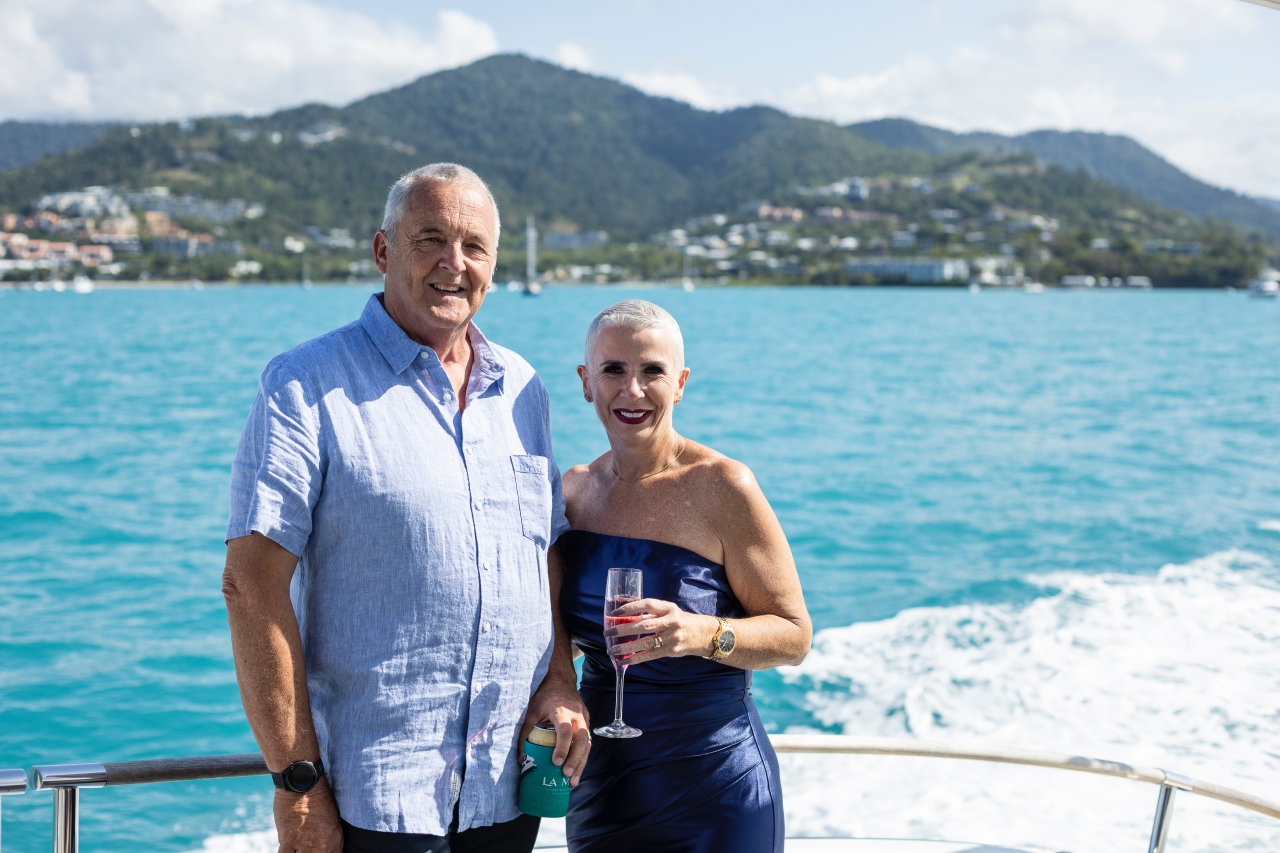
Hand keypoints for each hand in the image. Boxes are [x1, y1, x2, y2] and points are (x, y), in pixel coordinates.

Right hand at [274, 778, 342, 852]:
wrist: (303, 782)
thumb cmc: (318, 796)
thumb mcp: (333, 820)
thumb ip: (329, 839)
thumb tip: (324, 850)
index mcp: (335, 840)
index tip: (322, 851)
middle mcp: (322, 846)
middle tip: (309, 848)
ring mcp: (304, 845)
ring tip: (299, 847)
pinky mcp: (287, 841)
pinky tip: (289, 849)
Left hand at [522, 672, 591, 785]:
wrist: (561, 679)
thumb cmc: (545, 695)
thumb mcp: (531, 711)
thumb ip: (526, 733)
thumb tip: (521, 759)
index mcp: (562, 711)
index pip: (565, 731)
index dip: (562, 748)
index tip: (556, 763)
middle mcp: (577, 715)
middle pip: (582, 740)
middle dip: (575, 760)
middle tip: (567, 776)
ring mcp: (584, 718)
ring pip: (588, 743)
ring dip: (581, 763)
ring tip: (573, 781)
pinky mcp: (587, 722)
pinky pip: (587, 741)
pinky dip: (582, 756)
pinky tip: (576, 769)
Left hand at [604, 598, 718, 664]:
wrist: (702, 634)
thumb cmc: (681, 620)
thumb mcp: (669, 611)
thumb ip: (651, 613)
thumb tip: (625, 617)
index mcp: (669, 608)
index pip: (648, 605)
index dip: (631, 608)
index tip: (615, 613)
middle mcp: (672, 622)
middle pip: (645, 625)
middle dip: (624, 629)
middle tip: (609, 632)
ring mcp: (672, 637)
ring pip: (646, 643)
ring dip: (627, 647)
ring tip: (613, 649)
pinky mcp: (672, 650)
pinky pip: (651, 655)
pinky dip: (637, 658)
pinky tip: (625, 660)